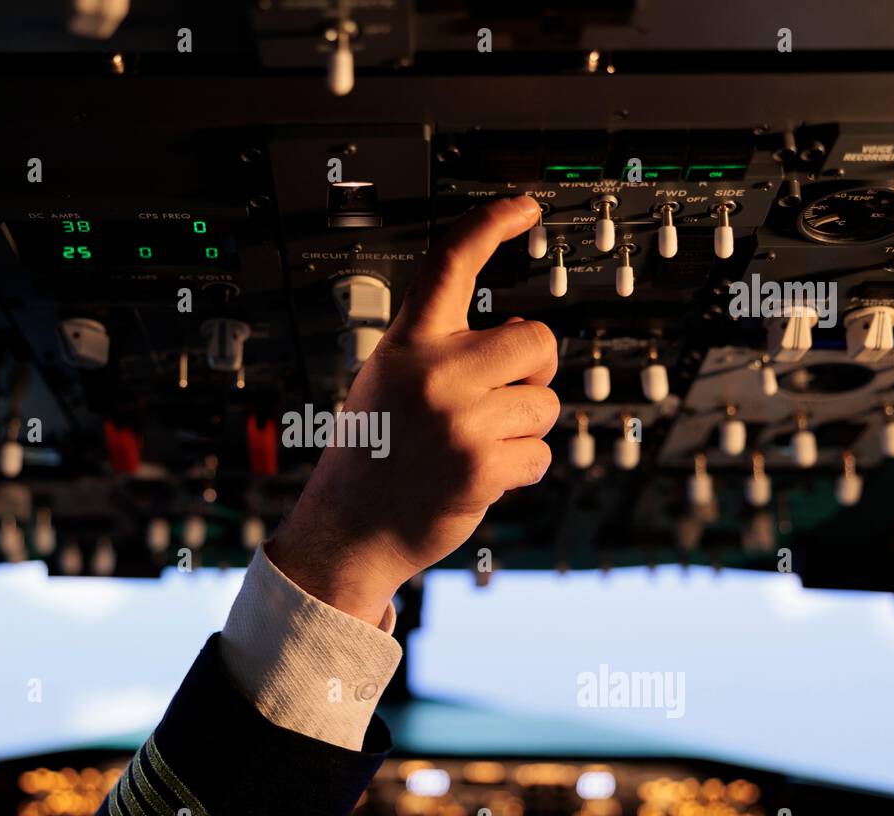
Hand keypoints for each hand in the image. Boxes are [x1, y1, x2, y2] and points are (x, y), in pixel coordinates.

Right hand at [268, 196, 560, 624]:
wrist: (349, 529)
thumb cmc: (372, 453)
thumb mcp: (386, 379)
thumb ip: (440, 350)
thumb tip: (521, 337)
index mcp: (408, 344)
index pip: (450, 263)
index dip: (492, 225)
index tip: (525, 208)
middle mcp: (435, 374)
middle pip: (537, 340)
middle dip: (535, 370)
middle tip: (504, 394)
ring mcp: (460, 421)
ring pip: (544, 403)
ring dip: (524, 428)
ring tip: (476, 444)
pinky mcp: (481, 467)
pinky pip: (540, 453)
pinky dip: (522, 469)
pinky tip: (481, 475)